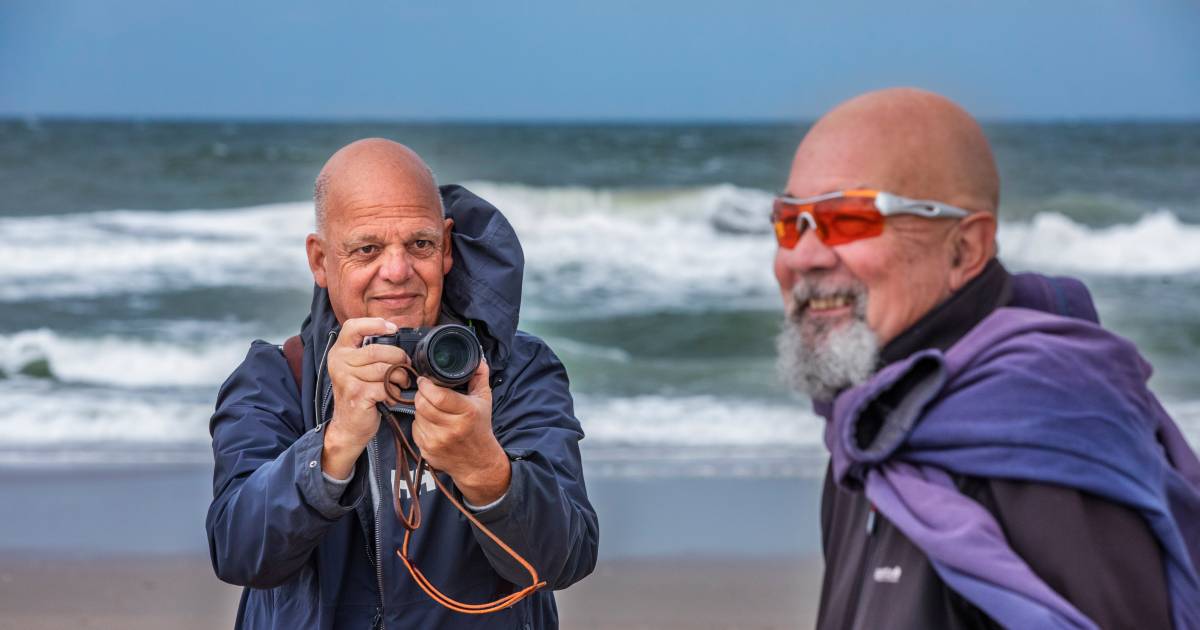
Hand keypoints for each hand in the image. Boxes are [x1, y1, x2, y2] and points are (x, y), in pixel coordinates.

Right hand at [322, 317, 411, 479]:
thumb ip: (369, 352)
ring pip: (385, 369)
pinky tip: (389, 397)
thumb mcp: (358, 369)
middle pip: (378, 350)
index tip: (393, 328)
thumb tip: (396, 337)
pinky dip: (393, 392)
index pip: (352, 326)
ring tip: (398, 384)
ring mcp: (346, 378)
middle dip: (398, 359)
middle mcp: (339, 362)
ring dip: (399, 378)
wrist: (349, 426)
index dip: (374, 324)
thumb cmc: (359, 394)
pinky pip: (385, 386)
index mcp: (339, 351)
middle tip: (405, 367)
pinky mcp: (357, 394)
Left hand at [412, 358, 510, 505]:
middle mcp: (452, 428)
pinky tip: (431, 422)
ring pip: (417, 415)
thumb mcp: (484, 401)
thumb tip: (478, 359)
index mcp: (467, 413)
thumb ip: (480, 377)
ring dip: (421, 409)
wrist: (478, 462)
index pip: (438, 396)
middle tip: (426, 391)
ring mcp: (438, 441)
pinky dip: (420, 422)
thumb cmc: (480, 428)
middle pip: (422, 404)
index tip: (426, 380)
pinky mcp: (427, 451)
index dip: (427, 385)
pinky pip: (415, 429)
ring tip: (432, 408)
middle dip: (421, 394)